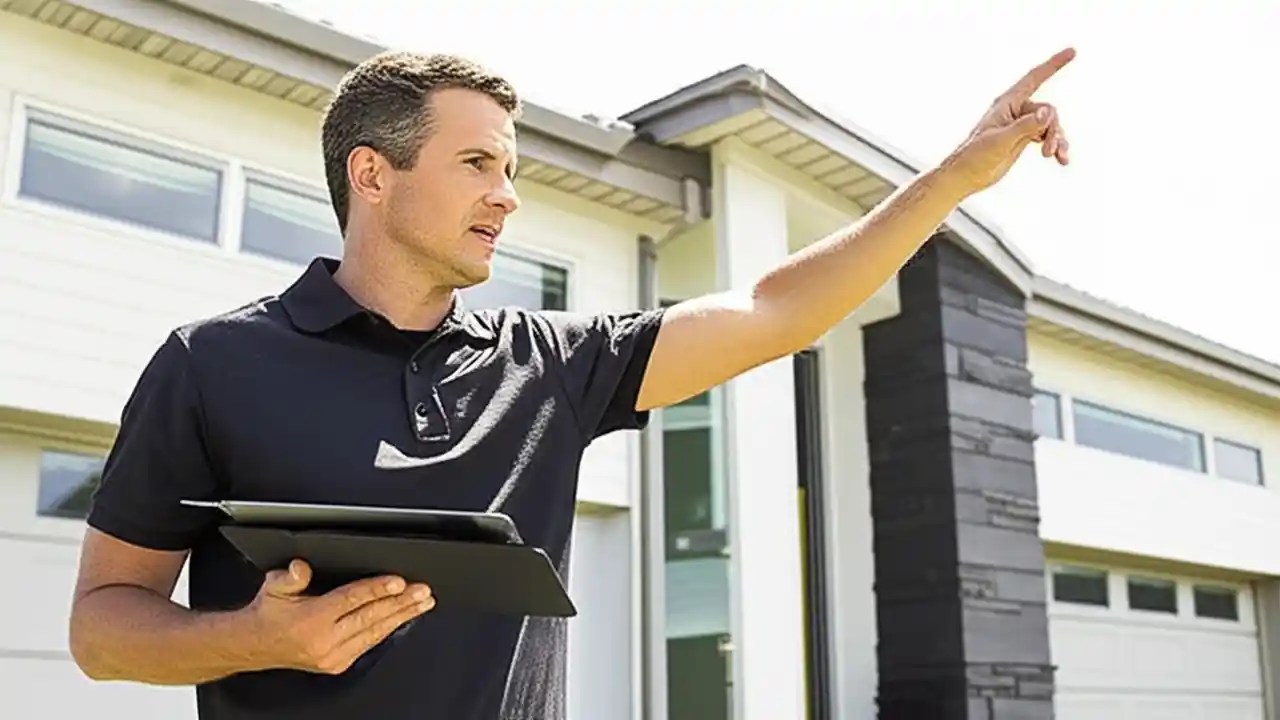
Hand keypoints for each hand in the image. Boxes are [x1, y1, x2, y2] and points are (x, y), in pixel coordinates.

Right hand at [245, 559, 434, 674]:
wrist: (256, 645)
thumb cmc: (268, 613)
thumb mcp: (273, 587)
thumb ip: (289, 576)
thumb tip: (300, 567)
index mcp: (310, 620)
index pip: (351, 601)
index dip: (377, 589)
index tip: (399, 582)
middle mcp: (324, 641)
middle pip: (370, 618)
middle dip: (400, 604)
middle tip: (422, 592)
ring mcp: (333, 655)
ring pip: (374, 633)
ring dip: (401, 617)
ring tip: (422, 603)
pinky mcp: (338, 663)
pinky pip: (369, 644)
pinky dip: (388, 630)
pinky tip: (403, 618)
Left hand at [941, 47, 1075, 197]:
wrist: (966, 175)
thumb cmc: (976, 155)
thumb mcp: (1001, 140)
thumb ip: (1026, 126)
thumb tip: (1048, 113)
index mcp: (1007, 103)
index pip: (1034, 78)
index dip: (1053, 64)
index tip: (1072, 51)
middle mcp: (1016, 110)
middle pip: (1048, 111)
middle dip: (1053, 130)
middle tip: (1048, 152)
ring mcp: (1021, 124)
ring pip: (1050, 125)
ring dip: (1057, 140)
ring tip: (1057, 157)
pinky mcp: (1023, 138)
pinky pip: (1047, 137)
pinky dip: (1055, 147)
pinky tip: (1061, 160)